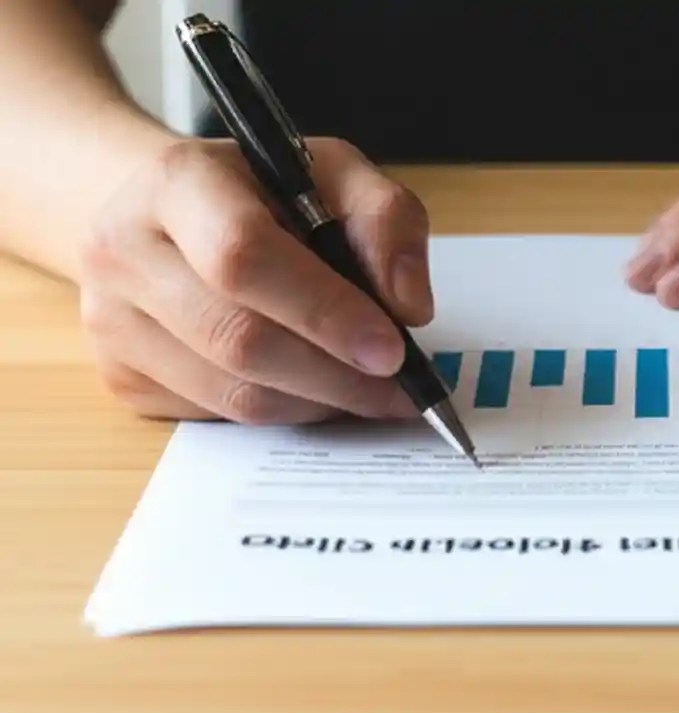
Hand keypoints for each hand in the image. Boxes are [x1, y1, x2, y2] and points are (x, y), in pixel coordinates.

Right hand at [80, 138, 431, 422]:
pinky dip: (284, 412)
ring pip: (232, 393)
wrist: (159, 212)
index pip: (245, 257)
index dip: (325, 311)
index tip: (391, 349)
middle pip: (238, 339)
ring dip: (318, 403)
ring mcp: (111, 320)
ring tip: (371, 392)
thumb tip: (409, 307)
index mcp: (177, 181)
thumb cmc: (258, 191)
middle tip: (400, 389)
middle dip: (336, 375)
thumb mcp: (334, 172)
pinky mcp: (120, 374)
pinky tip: (316, 388)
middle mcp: (124, 249)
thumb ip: (387, 222)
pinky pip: (217, 415)